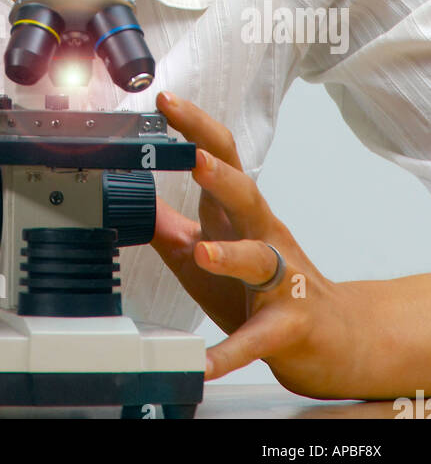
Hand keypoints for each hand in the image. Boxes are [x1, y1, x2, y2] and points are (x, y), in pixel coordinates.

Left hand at [151, 91, 358, 396]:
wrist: (334, 338)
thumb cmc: (265, 288)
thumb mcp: (211, 248)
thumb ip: (169, 224)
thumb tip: (128, 197)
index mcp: (241, 214)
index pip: (220, 157)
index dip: (194, 128)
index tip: (165, 101)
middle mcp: (265, 237)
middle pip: (246, 195)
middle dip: (220, 175)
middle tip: (192, 157)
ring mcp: (282, 281)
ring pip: (260, 259)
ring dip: (231, 255)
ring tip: (202, 253)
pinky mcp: (288, 326)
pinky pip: (258, 337)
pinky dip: (232, 350)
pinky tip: (207, 362)